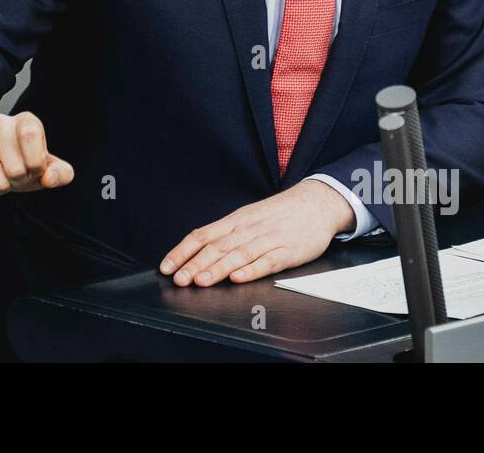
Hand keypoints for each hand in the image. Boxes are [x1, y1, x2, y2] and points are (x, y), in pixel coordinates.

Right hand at [0, 112, 74, 201]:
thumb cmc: (21, 163)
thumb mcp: (44, 167)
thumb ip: (61, 173)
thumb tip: (49, 178)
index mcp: (26, 121)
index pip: (30, 136)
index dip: (35, 162)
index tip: (34, 168)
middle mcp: (0, 122)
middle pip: (15, 168)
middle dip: (18, 181)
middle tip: (15, 175)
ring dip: (0, 187)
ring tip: (0, 177)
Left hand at [158, 180, 355, 285]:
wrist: (317, 202)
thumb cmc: (279, 213)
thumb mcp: (248, 217)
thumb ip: (225, 235)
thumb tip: (196, 252)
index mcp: (235, 221)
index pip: (202, 235)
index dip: (183, 251)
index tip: (166, 267)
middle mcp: (248, 229)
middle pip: (217, 247)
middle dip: (195, 264)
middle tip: (179, 279)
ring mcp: (268, 240)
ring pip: (238, 255)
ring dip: (218, 268)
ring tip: (201, 281)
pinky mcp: (288, 252)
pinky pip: (267, 262)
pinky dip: (251, 270)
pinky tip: (238, 277)